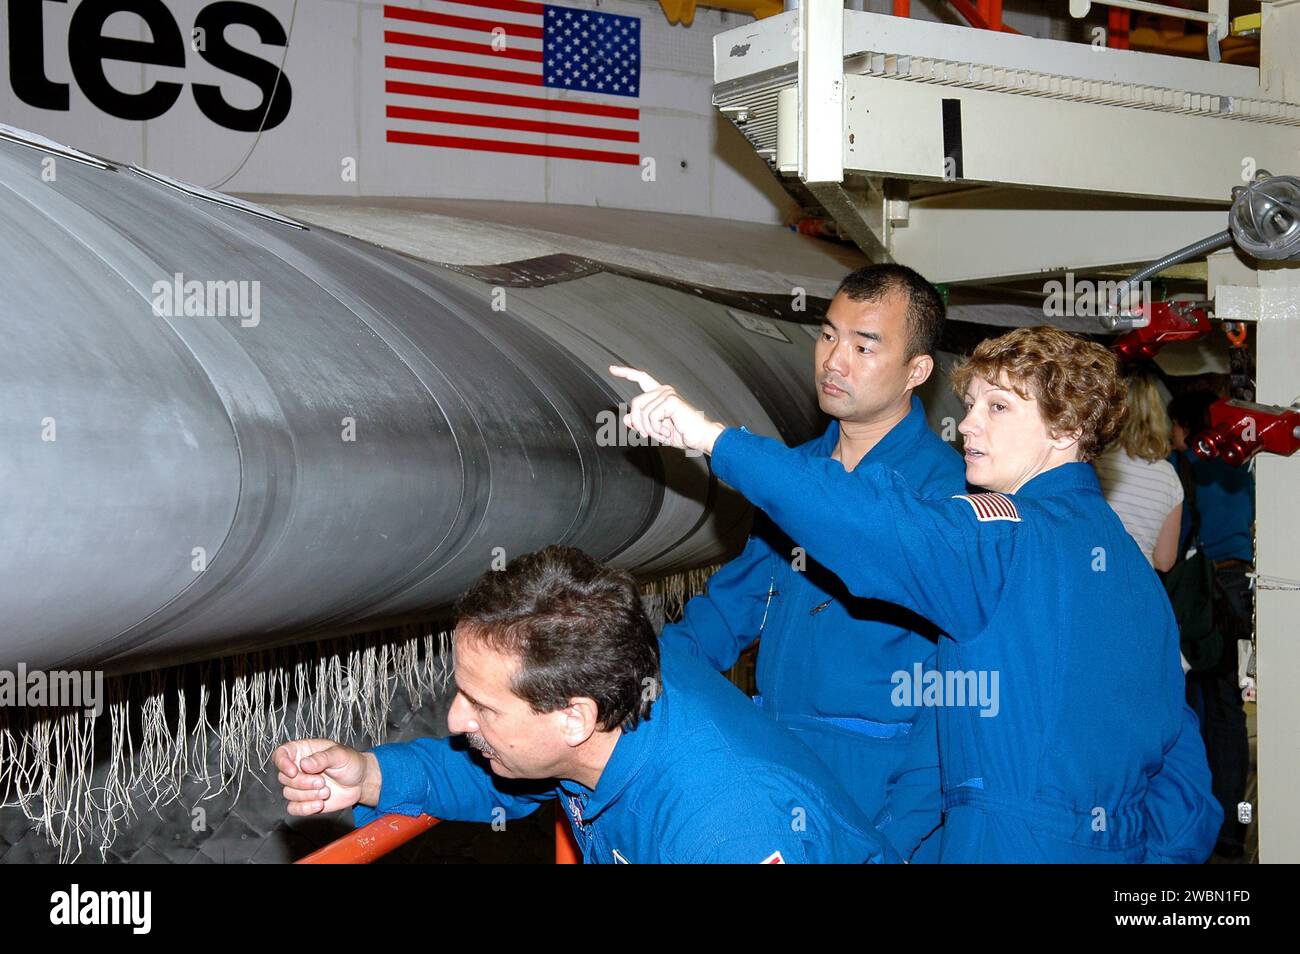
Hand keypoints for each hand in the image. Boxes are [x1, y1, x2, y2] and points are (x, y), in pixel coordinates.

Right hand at [272, 738, 374, 815]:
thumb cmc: (350, 762)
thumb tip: (304, 763)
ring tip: (326, 791)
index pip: (281, 754)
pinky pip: (293, 808)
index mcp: (303, 751)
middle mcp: (298, 768)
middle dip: (302, 783)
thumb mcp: (340, 755)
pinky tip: (320, 804)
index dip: (282, 763)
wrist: (360, 782)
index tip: (293, 771)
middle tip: (322, 782)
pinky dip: (305, 808)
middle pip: (284, 778)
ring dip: (307, 795)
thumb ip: (322, 758)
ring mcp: (300, 786)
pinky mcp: (304, 801)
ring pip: (288, 794)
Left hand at [609, 365, 725, 455]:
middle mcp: (663, 390)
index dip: (626, 373)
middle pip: (636, 403)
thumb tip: (627, 417)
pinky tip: (668, 432)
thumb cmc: (683, 434)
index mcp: (660, 394)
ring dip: (650, 429)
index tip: (612, 369)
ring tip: (663, 434)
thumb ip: (641, 423)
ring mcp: (668, 393)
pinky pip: (651, 416)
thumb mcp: (656, 430)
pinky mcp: (671, 400)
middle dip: (639, 423)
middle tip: (648, 435)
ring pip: (642, 412)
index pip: (641, 379)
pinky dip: (656, 429)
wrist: (700, 438)